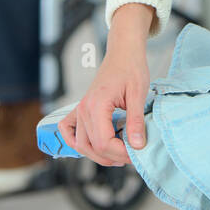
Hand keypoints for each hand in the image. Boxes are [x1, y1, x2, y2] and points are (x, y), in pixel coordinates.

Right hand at [58, 37, 150, 166]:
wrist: (123, 52)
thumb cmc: (131, 68)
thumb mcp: (139, 94)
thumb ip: (136, 121)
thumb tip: (137, 146)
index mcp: (97, 104)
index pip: (103, 142)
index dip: (120, 153)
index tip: (137, 153)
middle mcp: (83, 109)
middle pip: (92, 147)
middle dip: (113, 157)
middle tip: (133, 155)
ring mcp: (79, 109)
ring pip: (81, 145)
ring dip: (99, 155)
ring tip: (120, 154)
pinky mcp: (81, 109)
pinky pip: (69, 132)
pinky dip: (78, 143)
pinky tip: (94, 147)